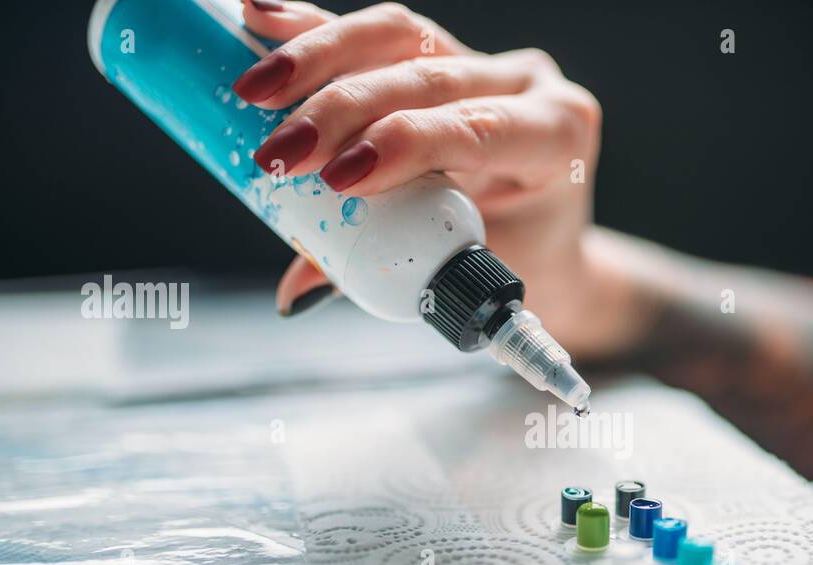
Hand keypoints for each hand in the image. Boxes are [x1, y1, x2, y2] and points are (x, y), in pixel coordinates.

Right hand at [236, 1, 634, 356]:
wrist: (546, 242)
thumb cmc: (519, 260)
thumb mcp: (470, 272)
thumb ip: (388, 271)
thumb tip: (299, 290)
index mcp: (556, 139)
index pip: (477, 127)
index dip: (405, 142)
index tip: (340, 176)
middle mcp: (529, 87)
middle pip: (428, 76)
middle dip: (344, 110)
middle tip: (281, 151)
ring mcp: (488, 63)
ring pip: (401, 39)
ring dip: (318, 58)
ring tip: (255, 89)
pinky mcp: (446, 52)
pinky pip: (382, 37)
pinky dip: (320, 31)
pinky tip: (264, 16)